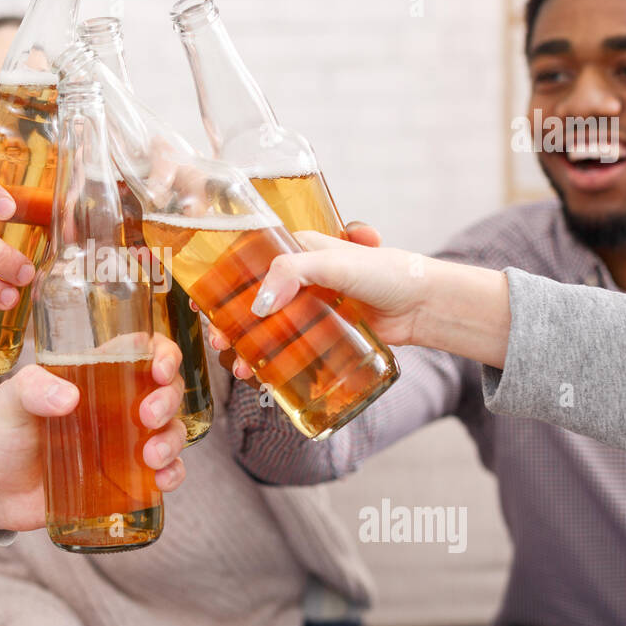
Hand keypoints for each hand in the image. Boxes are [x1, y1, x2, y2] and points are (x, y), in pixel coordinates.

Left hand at [0, 333, 187, 532]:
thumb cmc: (5, 435)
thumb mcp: (10, 402)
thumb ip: (31, 389)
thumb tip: (70, 397)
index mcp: (97, 374)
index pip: (144, 349)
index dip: (164, 354)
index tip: (159, 370)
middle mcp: (119, 405)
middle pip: (167, 389)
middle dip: (169, 399)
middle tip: (148, 416)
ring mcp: (126, 442)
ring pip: (172, 430)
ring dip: (172, 440)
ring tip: (151, 457)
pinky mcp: (127, 477)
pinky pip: (165, 471)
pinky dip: (173, 474)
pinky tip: (162, 480)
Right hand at [206, 221, 415, 379]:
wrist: (424, 305)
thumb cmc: (386, 273)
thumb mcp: (334, 262)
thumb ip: (293, 272)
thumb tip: (258, 305)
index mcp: (297, 250)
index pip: (247, 260)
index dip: (220, 280)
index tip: (202, 302)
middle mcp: (299, 277)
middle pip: (250, 299)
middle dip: (228, 322)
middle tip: (220, 341)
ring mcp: (309, 307)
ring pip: (265, 327)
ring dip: (246, 347)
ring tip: (239, 366)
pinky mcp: (322, 334)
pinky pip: (288, 348)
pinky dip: (270, 362)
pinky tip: (260, 376)